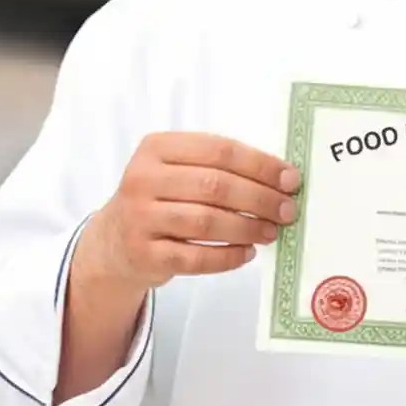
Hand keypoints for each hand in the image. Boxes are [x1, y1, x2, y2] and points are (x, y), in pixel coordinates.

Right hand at [78, 132, 300, 291]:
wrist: (115, 242)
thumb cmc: (161, 199)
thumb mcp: (178, 170)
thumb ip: (220, 168)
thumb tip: (281, 179)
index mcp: (157, 148)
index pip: (219, 150)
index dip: (260, 164)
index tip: (291, 179)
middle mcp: (143, 179)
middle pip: (215, 186)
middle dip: (260, 199)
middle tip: (287, 210)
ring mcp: (140, 218)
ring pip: (206, 222)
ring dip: (247, 228)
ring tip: (270, 232)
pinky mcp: (144, 254)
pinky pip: (196, 257)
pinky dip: (228, 256)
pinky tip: (247, 253)